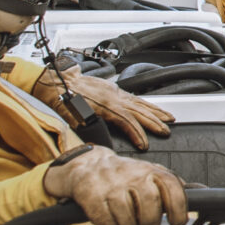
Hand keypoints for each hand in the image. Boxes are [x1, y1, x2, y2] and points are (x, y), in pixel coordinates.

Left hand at [39, 68, 171, 149]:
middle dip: (154, 123)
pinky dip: (146, 104)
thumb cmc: (61, 98)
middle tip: (166, 132)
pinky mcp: (113, 89)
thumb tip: (95, 139)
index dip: (137, 133)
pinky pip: (134, 98)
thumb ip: (86, 126)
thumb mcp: (71, 116)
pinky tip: (152, 108)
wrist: (56, 80)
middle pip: (139, 111)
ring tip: (169, 119)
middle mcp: (113, 97)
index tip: (144, 144)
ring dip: (156, 112)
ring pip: (140, 103)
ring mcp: (115, 92)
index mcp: (104, 105)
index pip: (127, 121)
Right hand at [43, 146, 188, 224]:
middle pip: (151, 210)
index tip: (177, 222)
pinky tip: (115, 218)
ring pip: (129, 221)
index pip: (173, 191)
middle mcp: (134, 177)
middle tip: (150, 224)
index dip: (179, 212)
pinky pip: (108, 223)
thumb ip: (174, 184)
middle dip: (152, 223)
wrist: (90, 166)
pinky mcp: (92, 199)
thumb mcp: (153, 173)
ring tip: (132, 222)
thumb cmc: (128, 174)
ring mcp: (112, 188)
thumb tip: (202, 191)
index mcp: (152, 171)